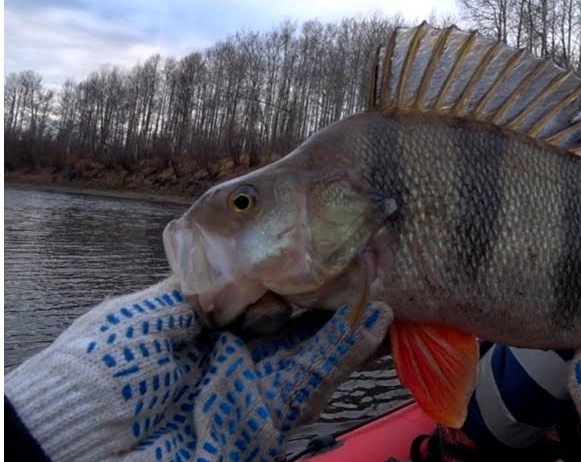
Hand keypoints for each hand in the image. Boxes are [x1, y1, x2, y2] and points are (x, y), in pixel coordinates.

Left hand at [6, 276, 391, 461]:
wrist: (84, 439)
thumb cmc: (102, 374)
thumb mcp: (146, 315)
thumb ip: (193, 289)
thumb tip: (233, 259)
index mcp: (199, 340)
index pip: (257, 308)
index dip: (289, 284)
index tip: (318, 253)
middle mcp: (231, 368)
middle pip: (294, 333)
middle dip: (329, 303)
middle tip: (366, 265)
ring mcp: (252, 395)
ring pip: (313, 356)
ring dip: (349, 326)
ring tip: (383, 289)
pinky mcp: (265, 421)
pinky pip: (311, 383)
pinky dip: (342, 354)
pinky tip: (371, 323)